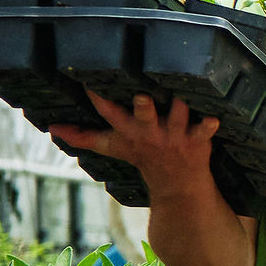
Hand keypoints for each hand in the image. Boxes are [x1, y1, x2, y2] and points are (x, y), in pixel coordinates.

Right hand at [50, 90, 219, 197]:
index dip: (99, 97)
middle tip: (141, 96)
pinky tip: (214, 118)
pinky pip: (204, 131)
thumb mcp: (113, 147)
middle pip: (143, 116)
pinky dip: (209, 126)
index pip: (108, 112)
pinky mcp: (197, 139)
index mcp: (128, 130)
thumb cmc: (143, 156)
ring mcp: (173, 135)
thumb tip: (52, 128)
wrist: (177, 185)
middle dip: (141, 107)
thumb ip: (83, 136)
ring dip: (179, 107)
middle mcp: (149, 131)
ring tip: (182, 92)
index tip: (90, 80)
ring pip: (176, 116)